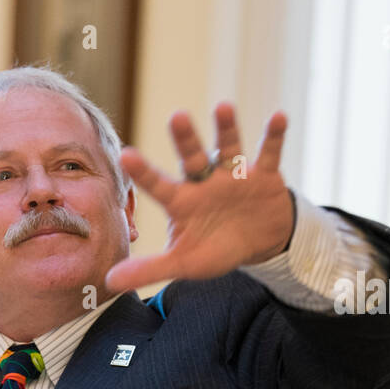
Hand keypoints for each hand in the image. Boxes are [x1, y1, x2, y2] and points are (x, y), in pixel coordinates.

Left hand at [105, 103, 295, 292]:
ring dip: (226, 129)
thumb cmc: (215, 248)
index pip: (158, 185)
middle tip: (176, 116)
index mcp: (182, 201)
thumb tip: (110, 280)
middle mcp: (205, 181)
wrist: (259, 242)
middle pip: (192, 157)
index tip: (125, 154)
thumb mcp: (183, 262)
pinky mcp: (264, 176)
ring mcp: (234, 175)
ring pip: (228, 148)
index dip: (143, 172)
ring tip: (223, 107)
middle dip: (185, 138)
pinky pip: (269, 153)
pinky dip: (275, 137)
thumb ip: (149, 269)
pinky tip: (279, 117)